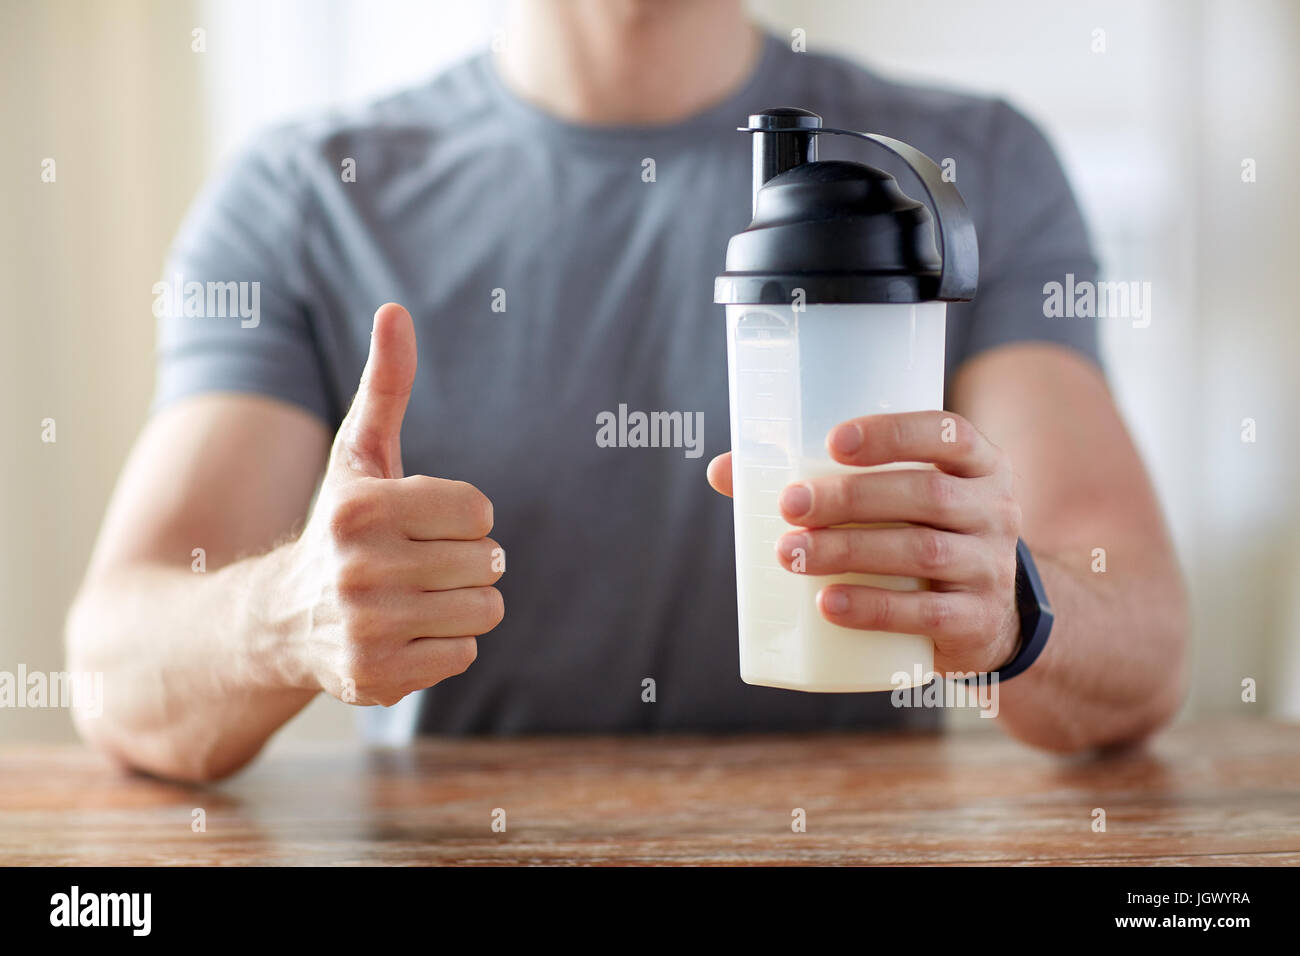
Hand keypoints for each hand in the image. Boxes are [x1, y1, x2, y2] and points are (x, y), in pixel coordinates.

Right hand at [284, 303, 503, 705]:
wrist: (279, 618)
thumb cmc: (340, 523)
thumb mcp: (360, 453)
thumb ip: (386, 385)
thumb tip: (395, 311)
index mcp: (360, 509)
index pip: (480, 513)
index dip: (463, 517)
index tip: (424, 522)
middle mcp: (358, 570)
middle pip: (487, 564)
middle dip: (466, 561)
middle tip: (419, 564)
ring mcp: (366, 628)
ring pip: (484, 610)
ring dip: (462, 602)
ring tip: (416, 597)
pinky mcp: (376, 677)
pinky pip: (463, 654)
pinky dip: (445, 644)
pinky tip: (404, 633)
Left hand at [707, 411, 1020, 674]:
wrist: (989, 618)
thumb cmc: (918, 536)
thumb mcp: (894, 501)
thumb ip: (819, 479)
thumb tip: (723, 470)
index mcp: (976, 465)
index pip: (948, 433)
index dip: (894, 433)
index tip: (834, 441)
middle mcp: (993, 509)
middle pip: (926, 493)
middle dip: (851, 497)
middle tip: (790, 505)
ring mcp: (989, 567)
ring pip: (924, 551)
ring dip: (851, 551)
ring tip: (789, 555)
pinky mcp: (976, 621)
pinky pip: (928, 613)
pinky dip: (874, 609)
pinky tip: (828, 604)